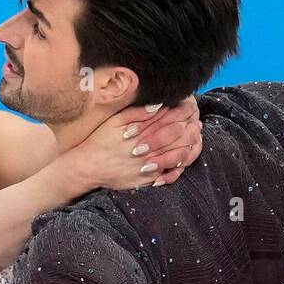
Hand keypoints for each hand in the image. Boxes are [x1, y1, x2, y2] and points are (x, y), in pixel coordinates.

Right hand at [62, 97, 202, 190]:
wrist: (88, 167)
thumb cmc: (100, 141)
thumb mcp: (114, 121)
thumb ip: (136, 113)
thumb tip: (158, 104)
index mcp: (140, 132)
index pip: (168, 118)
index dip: (181, 111)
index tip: (188, 105)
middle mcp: (146, 150)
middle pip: (176, 135)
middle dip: (189, 126)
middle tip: (196, 119)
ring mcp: (148, 166)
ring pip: (177, 154)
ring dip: (188, 144)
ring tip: (194, 135)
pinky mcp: (147, 179)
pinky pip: (169, 172)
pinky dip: (179, 163)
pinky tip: (184, 155)